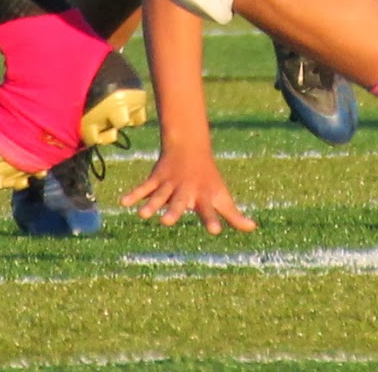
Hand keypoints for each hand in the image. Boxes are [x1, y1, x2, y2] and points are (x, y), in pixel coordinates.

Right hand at [121, 146, 256, 235]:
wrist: (190, 147)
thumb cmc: (209, 177)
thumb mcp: (222, 195)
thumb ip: (234, 215)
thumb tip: (253, 228)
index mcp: (203, 197)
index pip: (210, 210)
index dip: (212, 220)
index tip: (216, 230)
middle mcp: (186, 191)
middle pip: (179, 202)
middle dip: (173, 211)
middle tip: (167, 221)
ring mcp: (170, 185)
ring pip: (159, 195)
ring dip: (151, 204)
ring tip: (143, 214)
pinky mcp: (157, 179)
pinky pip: (144, 188)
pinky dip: (134, 194)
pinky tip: (123, 202)